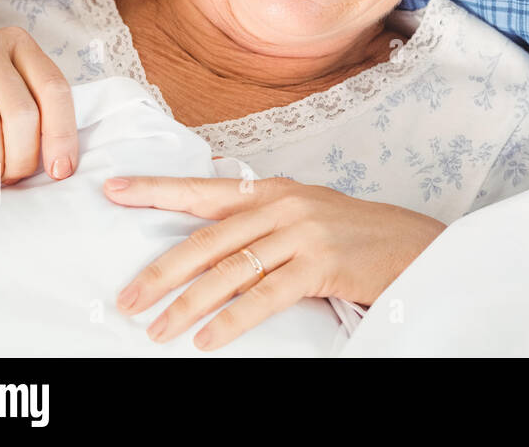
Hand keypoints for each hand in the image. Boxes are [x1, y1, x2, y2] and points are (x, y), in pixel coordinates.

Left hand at [104, 175, 445, 349]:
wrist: (416, 244)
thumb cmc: (358, 235)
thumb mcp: (308, 213)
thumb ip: (263, 217)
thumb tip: (213, 231)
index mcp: (275, 189)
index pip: (205, 190)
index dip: (157, 190)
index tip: (113, 190)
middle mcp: (284, 205)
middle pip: (206, 240)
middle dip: (161, 272)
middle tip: (127, 300)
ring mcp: (302, 233)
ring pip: (228, 271)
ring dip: (186, 305)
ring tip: (157, 330)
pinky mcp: (319, 264)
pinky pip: (263, 297)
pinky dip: (230, 321)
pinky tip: (206, 340)